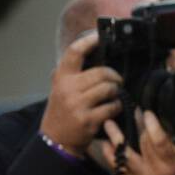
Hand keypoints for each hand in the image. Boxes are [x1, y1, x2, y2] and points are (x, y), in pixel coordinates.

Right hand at [39, 33, 123, 155]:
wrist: (56, 138)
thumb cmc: (63, 110)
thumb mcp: (60, 88)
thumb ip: (73, 74)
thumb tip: (94, 54)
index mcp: (61, 77)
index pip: (74, 52)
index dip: (88, 41)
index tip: (99, 36)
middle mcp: (68, 88)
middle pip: (101, 73)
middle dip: (114, 76)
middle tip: (117, 80)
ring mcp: (78, 104)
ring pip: (109, 89)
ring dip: (117, 92)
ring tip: (115, 95)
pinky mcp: (88, 120)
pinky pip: (112, 108)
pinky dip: (118, 107)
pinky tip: (115, 108)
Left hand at [101, 114, 174, 174]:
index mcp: (174, 168)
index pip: (159, 141)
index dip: (151, 123)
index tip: (147, 111)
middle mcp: (156, 174)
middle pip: (141, 143)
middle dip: (136, 125)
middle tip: (132, 109)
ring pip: (123, 155)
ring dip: (115, 138)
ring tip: (109, 124)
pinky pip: (118, 168)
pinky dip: (111, 155)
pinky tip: (107, 144)